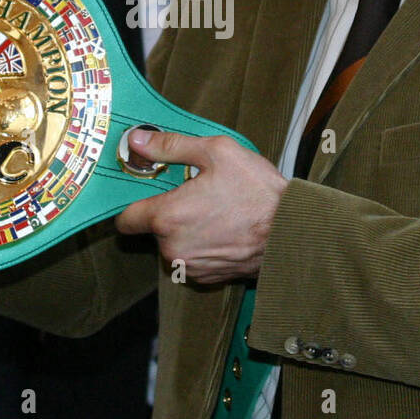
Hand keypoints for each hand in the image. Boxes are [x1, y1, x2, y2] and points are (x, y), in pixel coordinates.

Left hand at [115, 130, 287, 285]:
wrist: (294, 232)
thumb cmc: (258, 192)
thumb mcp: (216, 152)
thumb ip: (169, 146)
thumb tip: (136, 140)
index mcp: (167, 217)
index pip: (125, 218)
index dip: (134, 202)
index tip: (149, 192)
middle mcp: (172, 248)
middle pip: (152, 229)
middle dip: (168, 212)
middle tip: (196, 194)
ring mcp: (189, 267)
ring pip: (173, 244)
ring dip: (185, 230)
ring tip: (216, 211)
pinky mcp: (206, 278)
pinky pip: (191, 259)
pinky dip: (201, 245)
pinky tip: (224, 230)